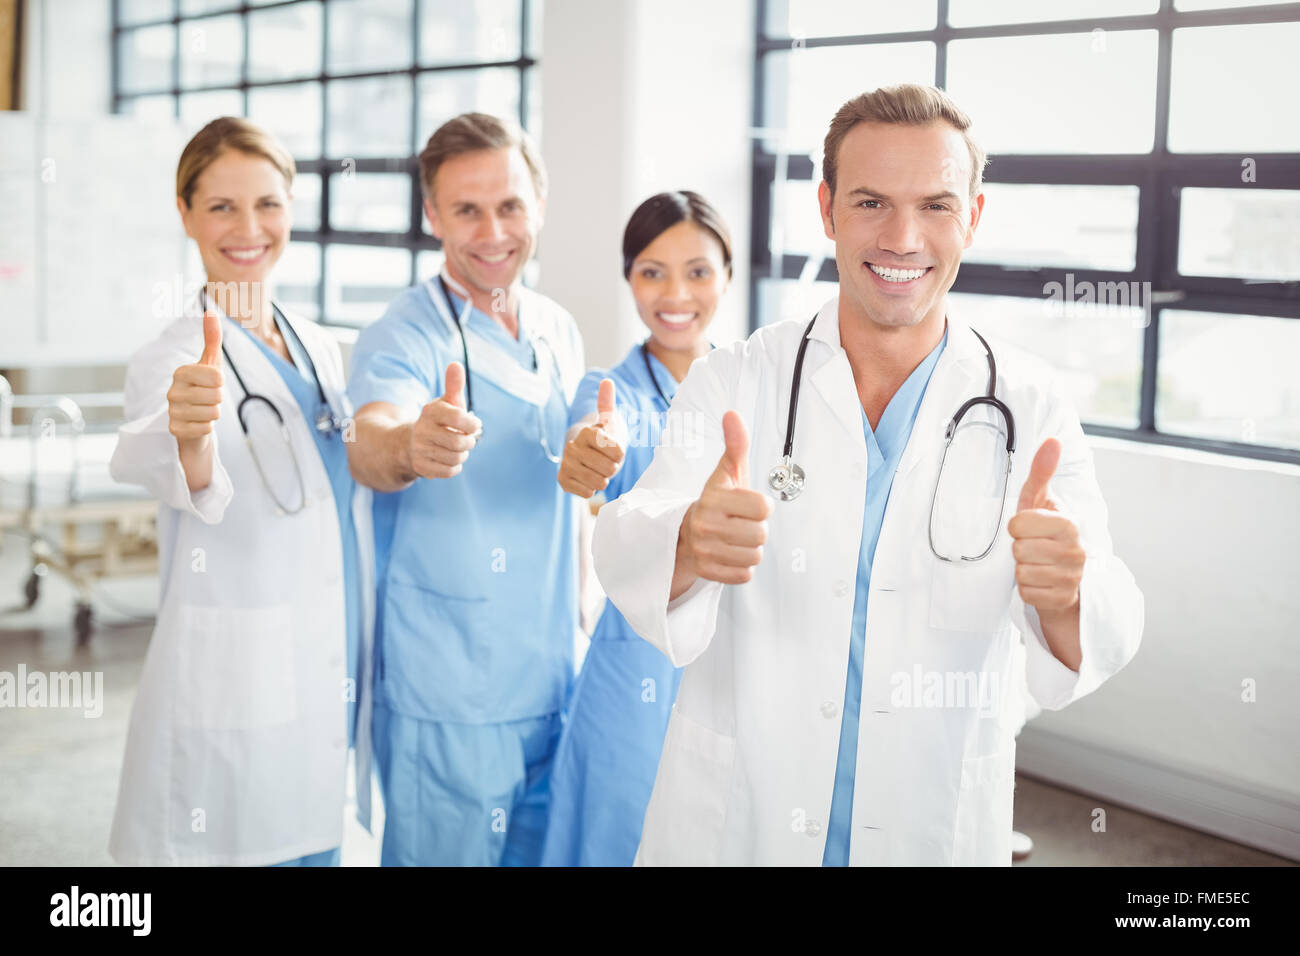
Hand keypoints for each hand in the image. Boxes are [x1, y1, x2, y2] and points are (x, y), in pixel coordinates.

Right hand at [167, 311, 223, 452]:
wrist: (193, 418)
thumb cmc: (205, 386)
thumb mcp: (211, 363)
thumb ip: (213, 338)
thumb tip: (211, 311)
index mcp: (181, 372)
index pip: (217, 377)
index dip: (221, 382)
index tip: (211, 383)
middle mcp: (172, 391)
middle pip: (217, 396)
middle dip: (218, 399)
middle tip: (207, 398)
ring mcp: (171, 411)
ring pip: (214, 413)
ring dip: (214, 413)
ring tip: (203, 409)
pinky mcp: (175, 430)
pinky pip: (206, 429)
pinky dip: (207, 427)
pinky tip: (197, 422)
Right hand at [409, 361, 481, 478]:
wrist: (410, 443)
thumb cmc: (438, 421)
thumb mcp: (446, 402)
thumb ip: (454, 385)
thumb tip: (456, 364)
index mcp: (430, 411)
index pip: (458, 418)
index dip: (472, 424)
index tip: (473, 425)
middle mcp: (421, 429)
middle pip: (459, 442)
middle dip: (469, 442)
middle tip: (467, 439)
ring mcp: (419, 449)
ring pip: (455, 458)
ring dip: (462, 455)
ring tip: (458, 449)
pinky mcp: (420, 467)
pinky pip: (448, 471)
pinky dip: (455, 467)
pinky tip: (449, 459)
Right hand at [558, 378, 625, 497]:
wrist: (584, 454)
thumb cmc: (602, 439)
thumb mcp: (608, 421)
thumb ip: (607, 403)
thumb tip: (607, 381)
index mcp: (586, 432)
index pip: (617, 450)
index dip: (620, 453)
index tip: (613, 449)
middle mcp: (572, 447)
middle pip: (610, 468)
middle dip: (612, 467)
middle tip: (605, 461)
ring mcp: (566, 465)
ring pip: (599, 482)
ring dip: (603, 479)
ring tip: (597, 470)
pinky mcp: (563, 481)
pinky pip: (587, 493)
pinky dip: (591, 489)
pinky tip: (588, 479)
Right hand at [679, 411, 770, 584]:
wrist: (685, 533)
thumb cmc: (717, 500)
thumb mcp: (727, 471)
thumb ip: (735, 444)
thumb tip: (732, 414)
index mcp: (714, 498)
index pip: (763, 507)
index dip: (761, 506)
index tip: (747, 504)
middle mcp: (706, 524)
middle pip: (761, 535)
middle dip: (757, 530)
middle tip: (741, 524)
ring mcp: (704, 550)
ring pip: (754, 556)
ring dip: (750, 549)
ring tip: (736, 539)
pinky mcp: (707, 571)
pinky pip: (744, 575)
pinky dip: (742, 567)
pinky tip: (730, 554)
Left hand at [1008, 438, 1084, 612]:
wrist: (1064, 575)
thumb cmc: (1045, 534)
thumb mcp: (1039, 502)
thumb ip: (1042, 473)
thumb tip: (1052, 440)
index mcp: (1069, 524)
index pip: (1018, 524)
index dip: (1017, 527)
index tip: (1029, 529)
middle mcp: (1076, 551)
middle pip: (1018, 550)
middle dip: (1019, 549)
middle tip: (1033, 549)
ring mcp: (1072, 578)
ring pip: (1022, 573)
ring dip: (1023, 570)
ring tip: (1037, 565)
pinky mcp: (1063, 600)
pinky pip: (1027, 594)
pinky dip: (1027, 589)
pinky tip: (1040, 582)